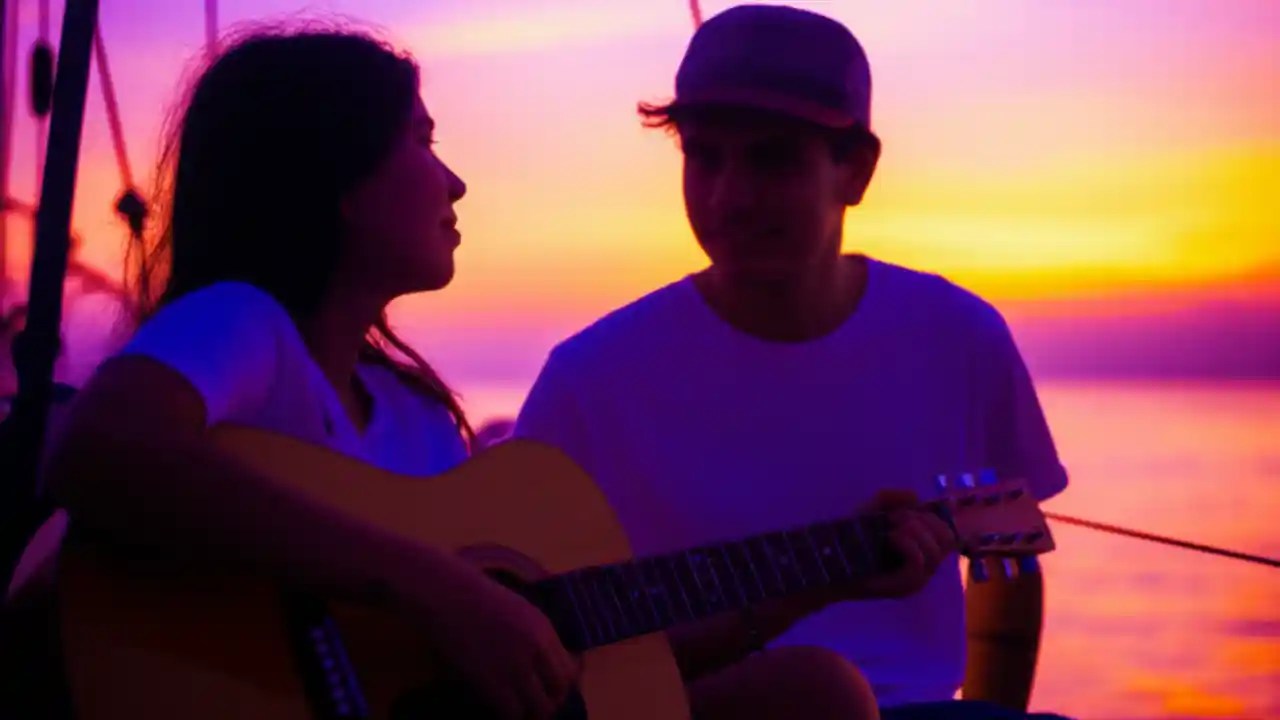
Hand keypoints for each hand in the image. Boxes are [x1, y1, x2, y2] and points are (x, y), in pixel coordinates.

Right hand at [404, 559, 580, 718]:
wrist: (446, 595)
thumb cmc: (476, 598)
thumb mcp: (519, 611)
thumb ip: (535, 637)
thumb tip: (544, 666)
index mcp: (544, 629)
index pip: (571, 671)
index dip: (562, 686)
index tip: (550, 690)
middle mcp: (536, 648)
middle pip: (559, 691)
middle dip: (550, 703)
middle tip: (536, 706)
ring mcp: (514, 665)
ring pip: (539, 707)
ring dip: (532, 713)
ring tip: (520, 712)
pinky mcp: (490, 679)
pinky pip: (512, 711)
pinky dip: (510, 716)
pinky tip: (501, 712)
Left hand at [858, 489, 956, 598]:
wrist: (831, 561)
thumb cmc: (853, 537)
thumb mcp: (872, 509)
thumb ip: (893, 498)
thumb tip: (916, 497)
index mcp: (923, 548)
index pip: (949, 532)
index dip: (936, 515)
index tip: (911, 509)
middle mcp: (926, 565)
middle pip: (947, 538)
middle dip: (924, 520)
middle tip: (897, 518)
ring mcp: (918, 578)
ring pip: (936, 550)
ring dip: (914, 530)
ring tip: (891, 529)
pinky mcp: (906, 586)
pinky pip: (919, 561)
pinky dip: (907, 543)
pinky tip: (890, 537)